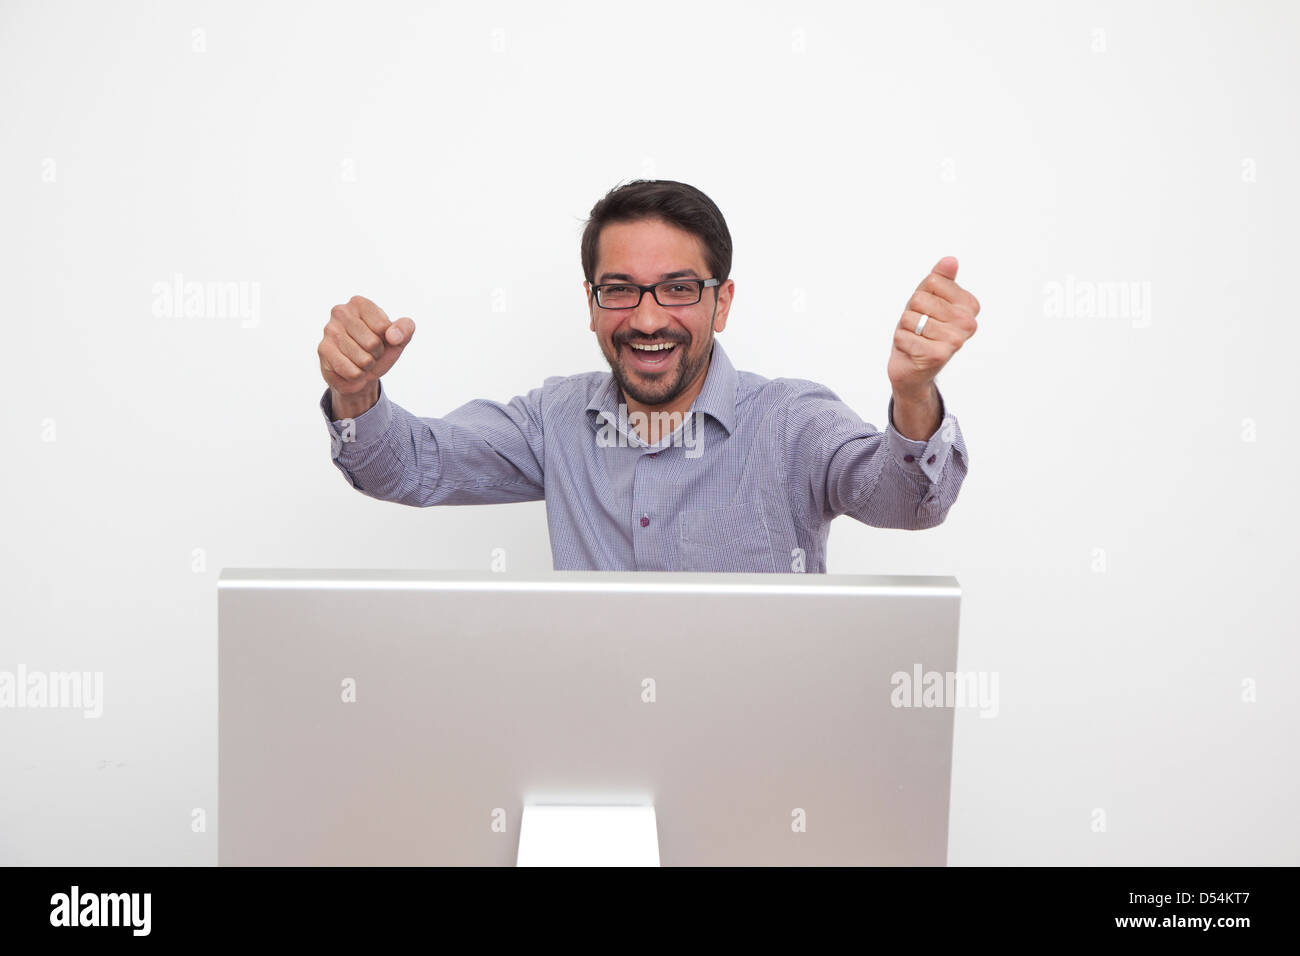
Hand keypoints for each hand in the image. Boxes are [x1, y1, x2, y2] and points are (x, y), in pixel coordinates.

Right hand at [318, 295, 415, 415]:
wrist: (361, 372)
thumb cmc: (380, 349)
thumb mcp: (399, 338)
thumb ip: (405, 329)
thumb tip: (393, 336)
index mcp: (359, 303)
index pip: (383, 327)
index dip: (388, 340)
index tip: (381, 338)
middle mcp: (340, 312)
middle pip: (372, 343)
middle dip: (377, 354)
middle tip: (370, 352)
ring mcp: (329, 330)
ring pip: (362, 359)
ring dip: (367, 366)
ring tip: (360, 360)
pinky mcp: (323, 350)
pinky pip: (350, 371)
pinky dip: (357, 376)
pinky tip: (351, 368)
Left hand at [887, 256, 978, 400]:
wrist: (913, 367)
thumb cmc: (922, 329)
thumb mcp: (929, 299)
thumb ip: (940, 279)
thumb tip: (950, 260)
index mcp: (970, 305)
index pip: (933, 280)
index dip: (922, 294)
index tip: (928, 310)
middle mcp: (968, 323)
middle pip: (920, 299)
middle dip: (912, 312)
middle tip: (920, 327)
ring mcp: (955, 340)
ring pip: (910, 317)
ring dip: (906, 328)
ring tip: (917, 338)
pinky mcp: (938, 355)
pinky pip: (903, 335)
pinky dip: (901, 342)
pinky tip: (912, 350)